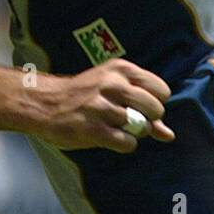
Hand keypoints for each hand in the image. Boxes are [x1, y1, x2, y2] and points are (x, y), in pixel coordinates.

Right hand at [32, 59, 174, 154]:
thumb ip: (143, 108)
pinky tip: (109, 137)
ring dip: (133, 132)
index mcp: (120, 69)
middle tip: (130, 119)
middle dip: (148, 119)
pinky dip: (124, 144)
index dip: (155, 103)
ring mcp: (102, 106)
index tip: (140, 106)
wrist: (44, 102)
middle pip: (156, 109)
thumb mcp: (113, 89)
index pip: (162, 89)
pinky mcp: (93, 129)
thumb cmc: (84, 95)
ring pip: (142, 127)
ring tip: (115, 126)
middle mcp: (112, 84)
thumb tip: (169, 135)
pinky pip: (128, 143)